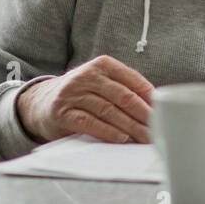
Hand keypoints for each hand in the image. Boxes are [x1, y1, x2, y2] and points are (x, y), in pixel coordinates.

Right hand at [15, 54, 154, 143]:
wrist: (40, 102)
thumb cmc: (80, 94)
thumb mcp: (100, 83)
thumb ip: (123, 89)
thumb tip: (155, 107)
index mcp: (102, 65)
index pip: (133, 80)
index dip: (150, 97)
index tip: (164, 111)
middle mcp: (87, 76)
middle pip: (123, 96)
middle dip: (143, 115)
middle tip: (158, 129)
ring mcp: (73, 94)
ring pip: (108, 110)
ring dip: (130, 127)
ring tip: (144, 137)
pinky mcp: (63, 113)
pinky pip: (90, 123)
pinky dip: (107, 132)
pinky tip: (121, 139)